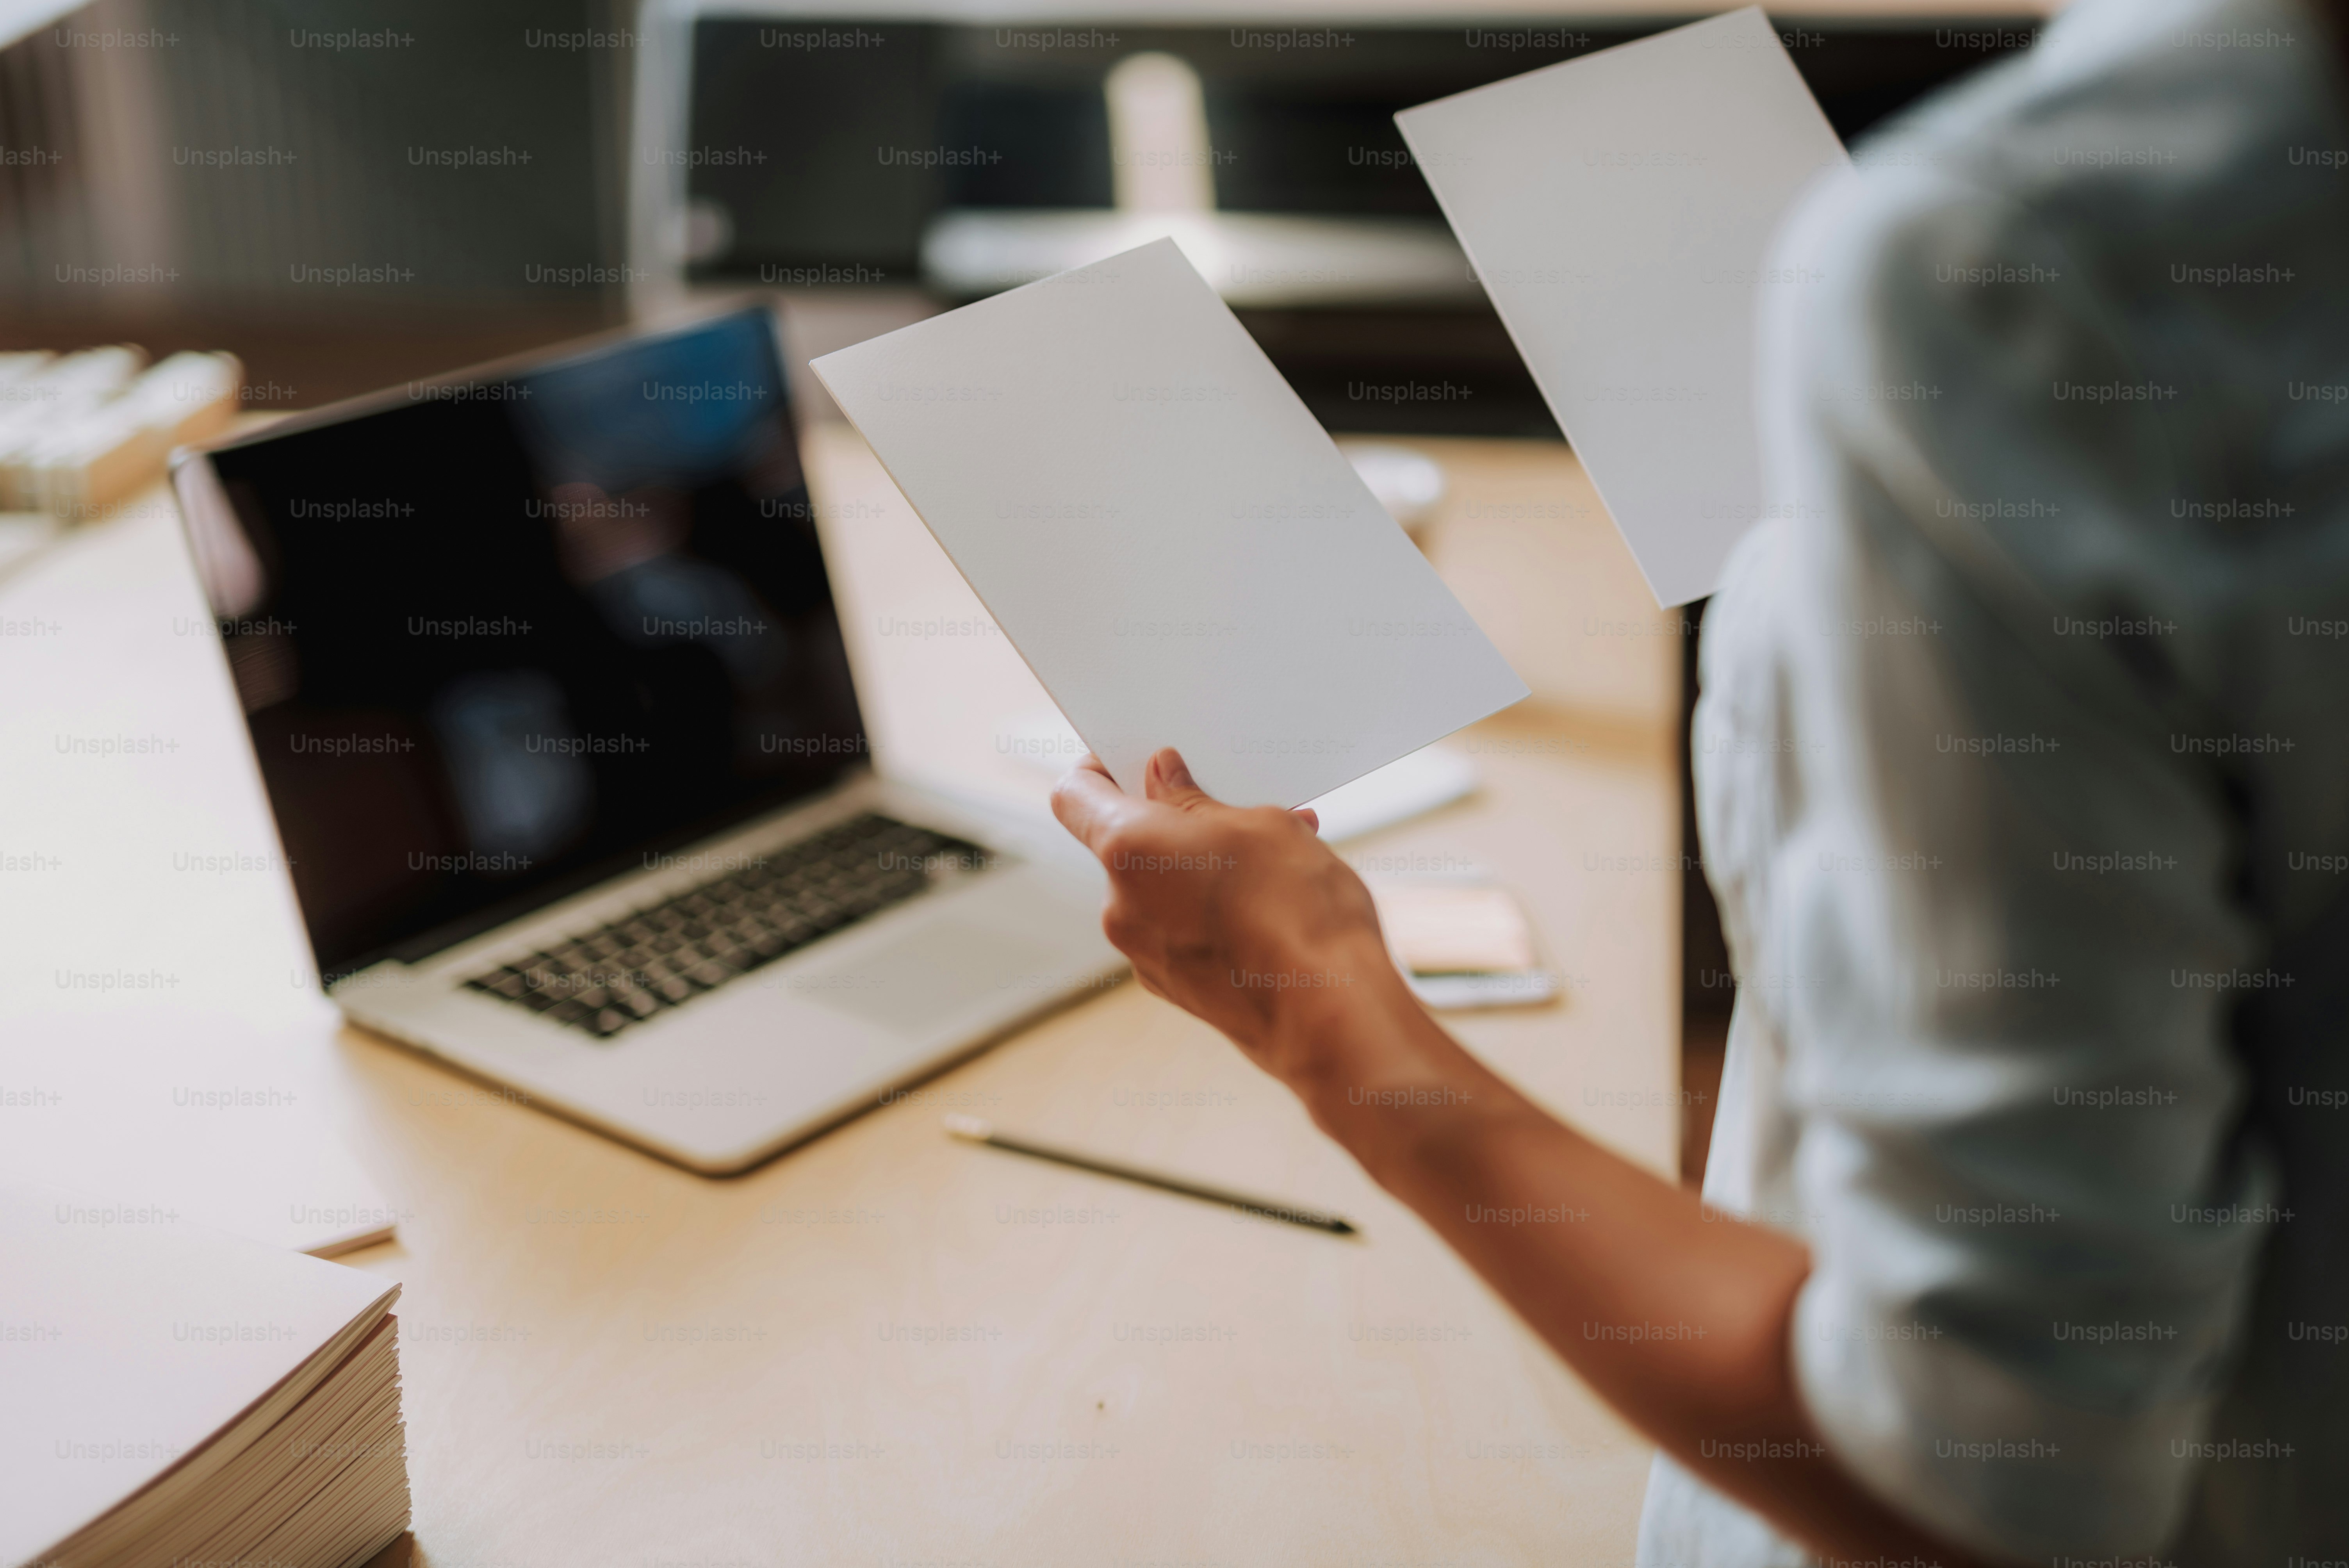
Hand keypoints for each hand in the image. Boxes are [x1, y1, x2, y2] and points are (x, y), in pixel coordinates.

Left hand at [1049, 747, 1417, 1091]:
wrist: (1333, 1017)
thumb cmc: (1298, 911)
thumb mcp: (1258, 824)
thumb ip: (1195, 798)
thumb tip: (1162, 777)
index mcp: (1127, 850)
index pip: (1076, 794)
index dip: (1101, 767)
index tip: (1138, 759)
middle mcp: (1120, 907)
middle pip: (1126, 844)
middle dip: (1178, 820)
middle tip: (1236, 806)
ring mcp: (1144, 955)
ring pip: (1161, 889)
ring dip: (1204, 865)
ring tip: (1274, 857)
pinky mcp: (1174, 988)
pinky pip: (1179, 929)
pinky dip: (1210, 909)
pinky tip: (1269, 903)